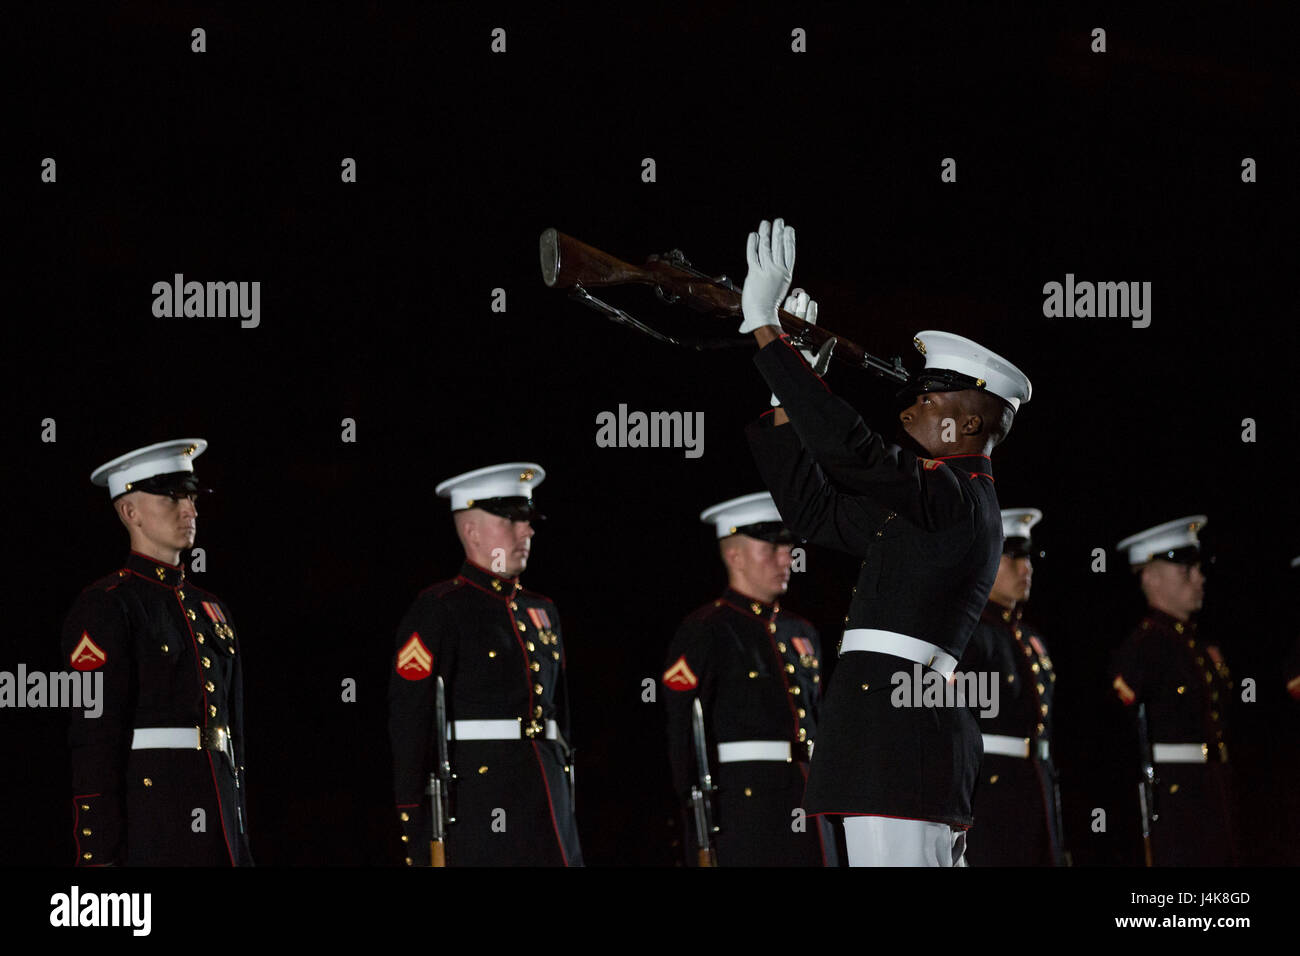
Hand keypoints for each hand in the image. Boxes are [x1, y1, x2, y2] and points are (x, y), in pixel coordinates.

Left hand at [740, 218, 794, 332]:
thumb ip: (778, 276)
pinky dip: (753, 244)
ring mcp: (766, 272)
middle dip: (779, 232)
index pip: (789, 253)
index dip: (789, 240)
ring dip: (766, 233)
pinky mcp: (754, 273)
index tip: (789, 229)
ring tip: (766, 223)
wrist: (762, 315)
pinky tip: (754, 235)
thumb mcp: (778, 288)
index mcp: (786, 275)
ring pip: (766, 248)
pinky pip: (753, 255)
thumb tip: (778, 264)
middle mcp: (778, 271)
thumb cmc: (769, 306)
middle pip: (779, 247)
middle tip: (779, 221)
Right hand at [769, 289, 833, 404]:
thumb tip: (833, 340)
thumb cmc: (807, 377)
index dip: (811, 312)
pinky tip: (783, 306)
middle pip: (800, 318)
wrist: (790, 386)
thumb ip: (826, 353)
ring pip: (790, 320)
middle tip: (802, 294)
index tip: (812, 302)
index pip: (810, 323)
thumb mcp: (819, 365)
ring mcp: (787, 338)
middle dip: (801, 306)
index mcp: (808, 341)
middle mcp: (798, 337)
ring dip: (791, 308)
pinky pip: (781, 326)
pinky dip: (782, 316)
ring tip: (793, 297)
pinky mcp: (779, 341)